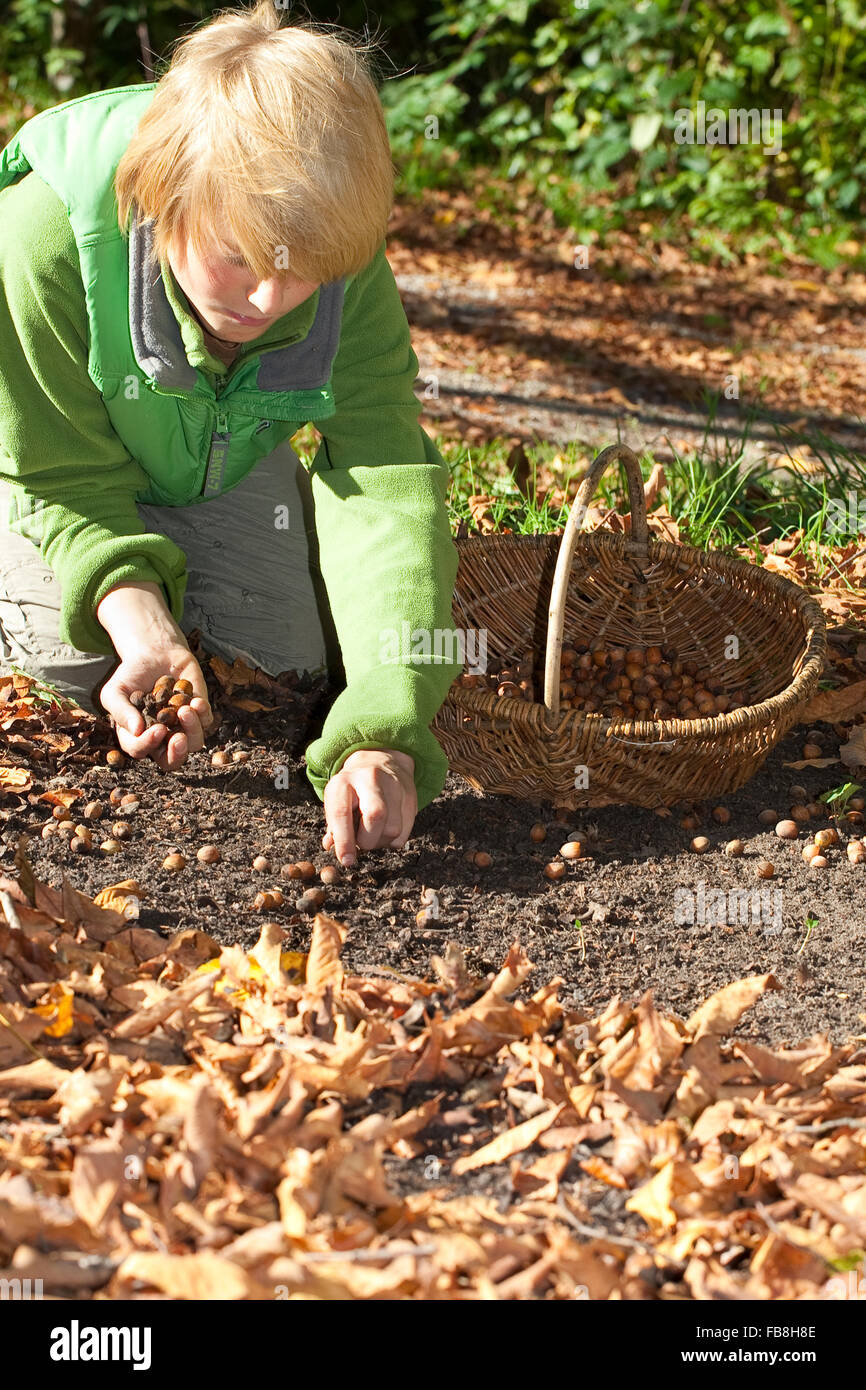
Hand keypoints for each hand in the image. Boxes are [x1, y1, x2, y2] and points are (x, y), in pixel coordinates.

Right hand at [99, 643, 213, 770]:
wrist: (155, 653)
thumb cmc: (131, 675)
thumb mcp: (115, 691)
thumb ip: (120, 711)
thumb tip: (136, 730)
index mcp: (138, 736)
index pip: (140, 751)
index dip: (147, 744)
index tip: (156, 728)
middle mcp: (162, 737)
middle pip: (171, 761)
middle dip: (176, 754)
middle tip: (178, 738)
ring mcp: (182, 727)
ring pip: (194, 743)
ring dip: (192, 729)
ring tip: (187, 708)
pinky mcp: (199, 713)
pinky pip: (206, 722)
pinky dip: (203, 713)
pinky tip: (195, 701)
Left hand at [321, 748, 416, 866]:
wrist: (380, 759)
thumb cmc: (353, 789)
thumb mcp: (337, 800)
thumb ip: (334, 826)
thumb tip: (332, 846)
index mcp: (344, 781)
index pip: (342, 813)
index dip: (344, 840)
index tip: (347, 860)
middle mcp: (369, 779)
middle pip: (375, 816)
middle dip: (368, 841)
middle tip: (362, 843)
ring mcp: (394, 785)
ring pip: (393, 828)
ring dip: (381, 842)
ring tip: (374, 834)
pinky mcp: (411, 794)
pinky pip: (405, 831)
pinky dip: (394, 840)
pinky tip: (386, 830)